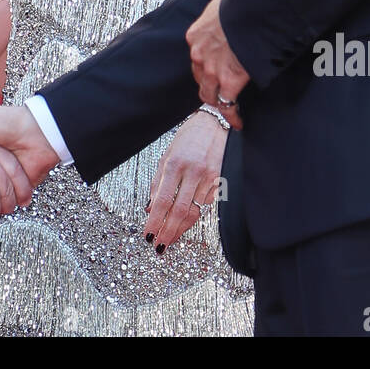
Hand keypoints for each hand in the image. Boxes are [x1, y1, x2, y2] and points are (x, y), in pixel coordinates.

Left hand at [142, 110, 226, 249]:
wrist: (215, 123)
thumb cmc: (189, 137)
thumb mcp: (167, 154)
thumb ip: (158, 182)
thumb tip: (150, 208)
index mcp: (175, 163)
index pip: (163, 200)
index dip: (155, 221)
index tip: (148, 235)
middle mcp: (193, 171)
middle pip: (179, 211)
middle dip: (168, 232)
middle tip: (159, 246)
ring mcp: (209, 177)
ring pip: (194, 212)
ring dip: (181, 229)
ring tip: (170, 239)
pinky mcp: (221, 181)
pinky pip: (206, 205)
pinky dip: (195, 216)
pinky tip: (186, 223)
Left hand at [186, 0, 249, 129]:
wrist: (250, 11)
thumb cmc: (241, 3)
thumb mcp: (221, 4)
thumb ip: (220, 14)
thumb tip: (229, 12)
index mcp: (196, 36)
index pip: (197, 58)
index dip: (205, 67)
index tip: (211, 72)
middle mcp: (199, 55)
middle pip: (200, 78)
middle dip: (209, 87)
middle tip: (218, 94)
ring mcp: (212, 70)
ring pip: (210, 94)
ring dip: (218, 103)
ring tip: (228, 110)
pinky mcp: (229, 80)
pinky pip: (228, 104)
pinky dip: (233, 115)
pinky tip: (239, 121)